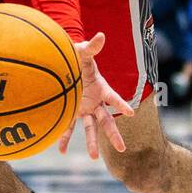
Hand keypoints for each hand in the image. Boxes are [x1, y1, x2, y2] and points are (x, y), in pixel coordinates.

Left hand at [58, 32, 134, 159]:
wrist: (64, 64)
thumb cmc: (76, 56)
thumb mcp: (83, 53)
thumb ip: (91, 47)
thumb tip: (100, 35)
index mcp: (102, 89)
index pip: (114, 99)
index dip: (122, 105)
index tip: (131, 113)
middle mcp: (95, 102)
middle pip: (107, 121)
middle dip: (114, 134)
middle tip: (123, 149)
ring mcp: (84, 109)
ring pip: (90, 128)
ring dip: (91, 142)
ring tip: (94, 157)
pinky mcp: (71, 112)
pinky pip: (67, 127)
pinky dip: (63, 137)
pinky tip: (60, 150)